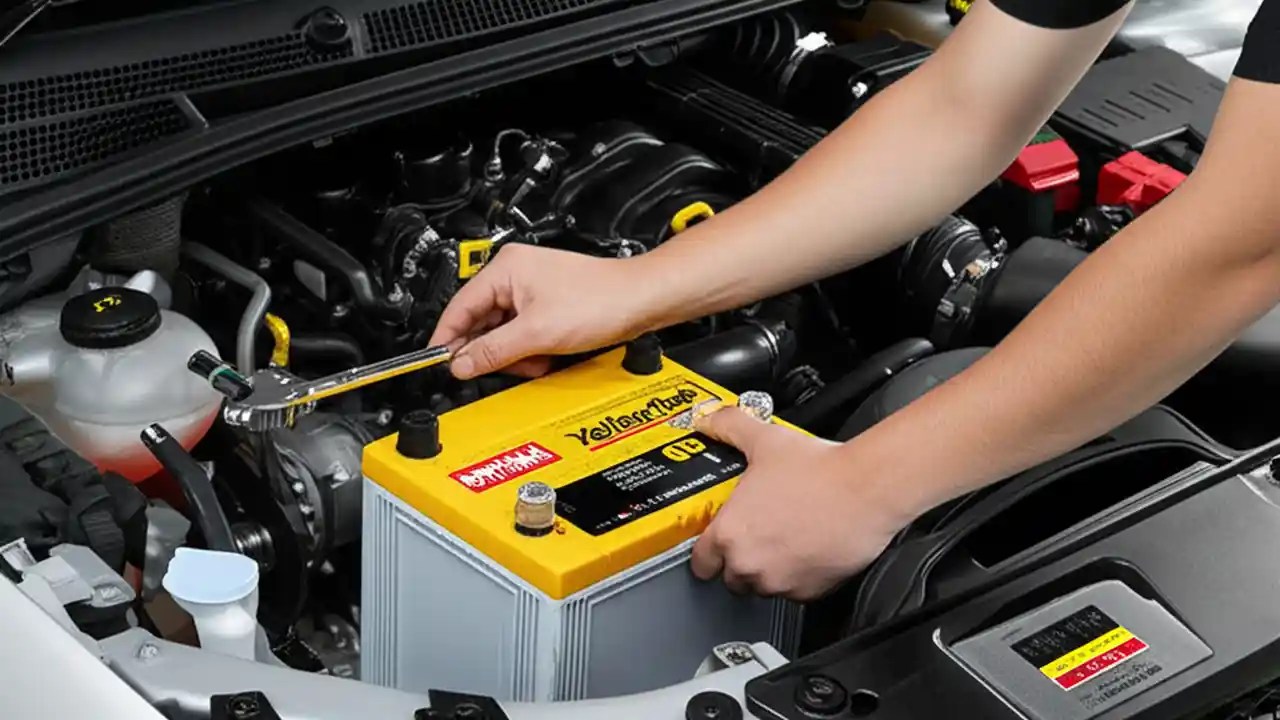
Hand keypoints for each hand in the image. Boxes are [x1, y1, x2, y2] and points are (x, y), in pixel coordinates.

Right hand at [429, 244, 653, 379]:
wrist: (641, 300)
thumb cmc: (600, 300)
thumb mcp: (536, 333)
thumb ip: (492, 351)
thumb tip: (460, 364)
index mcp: (504, 269)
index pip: (458, 308)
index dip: (448, 340)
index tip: (439, 364)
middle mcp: (514, 275)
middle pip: (481, 324)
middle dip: (495, 351)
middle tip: (510, 364)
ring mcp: (531, 291)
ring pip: (503, 333)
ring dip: (517, 354)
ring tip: (539, 357)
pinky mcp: (546, 306)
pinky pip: (523, 334)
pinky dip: (532, 350)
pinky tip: (546, 355)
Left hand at [690, 407, 912, 601]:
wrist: (866, 489)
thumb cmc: (819, 470)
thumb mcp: (765, 439)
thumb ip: (730, 427)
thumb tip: (711, 419)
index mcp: (730, 533)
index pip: (700, 563)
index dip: (707, 554)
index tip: (715, 547)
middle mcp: (750, 564)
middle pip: (732, 577)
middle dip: (741, 560)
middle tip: (758, 534)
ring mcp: (780, 583)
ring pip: (763, 586)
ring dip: (769, 570)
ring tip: (786, 538)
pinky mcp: (810, 593)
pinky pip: (795, 592)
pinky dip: (798, 577)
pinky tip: (808, 549)